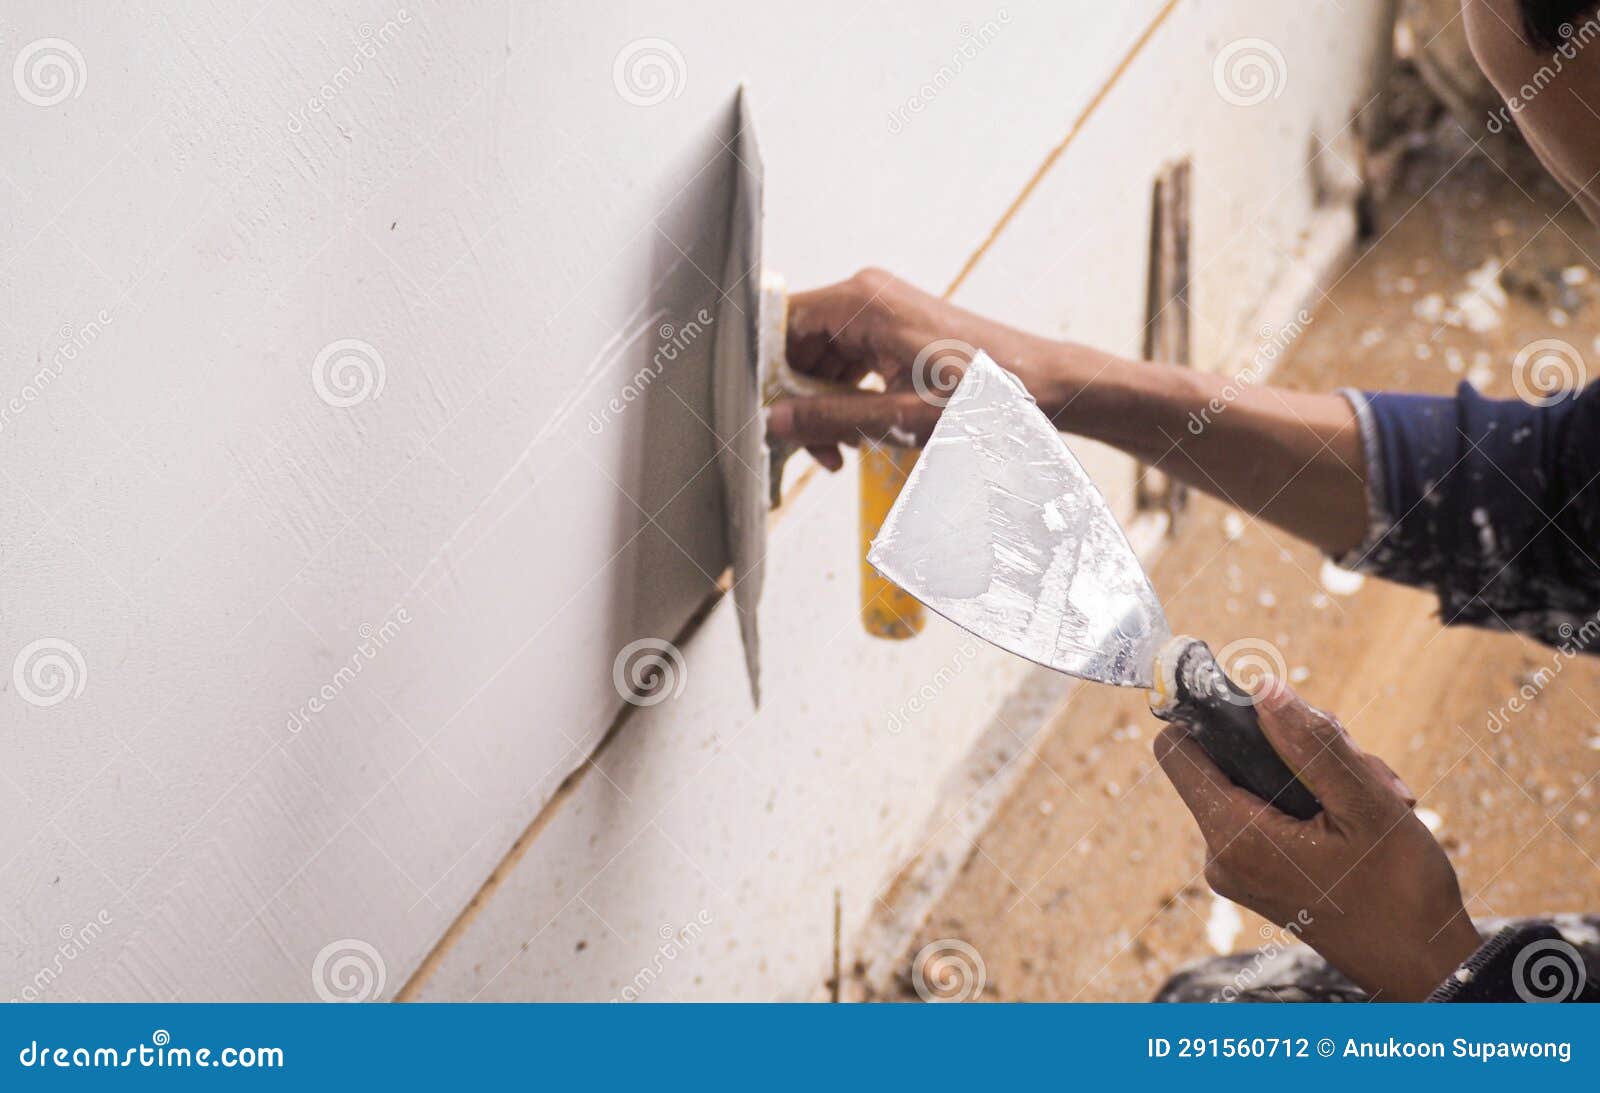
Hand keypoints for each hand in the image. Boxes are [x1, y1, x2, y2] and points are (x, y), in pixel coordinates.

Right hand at [765, 269, 1079, 467]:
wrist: (1045, 386)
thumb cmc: (988, 396)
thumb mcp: (899, 418)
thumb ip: (830, 420)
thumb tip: (774, 422)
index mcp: (863, 302)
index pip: (781, 325)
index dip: (768, 374)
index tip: (770, 415)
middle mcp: (868, 296)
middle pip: (799, 346)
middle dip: (800, 401)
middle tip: (816, 450)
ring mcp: (883, 312)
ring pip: (823, 360)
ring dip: (824, 408)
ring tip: (842, 453)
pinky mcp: (896, 331)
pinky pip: (850, 363)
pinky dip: (848, 399)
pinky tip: (860, 435)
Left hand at [1153, 678, 1481, 1000]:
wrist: (1425, 970)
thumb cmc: (1402, 893)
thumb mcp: (1367, 804)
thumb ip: (1312, 743)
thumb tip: (1262, 689)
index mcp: (1235, 835)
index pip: (1175, 749)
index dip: (1206, 716)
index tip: (1259, 707)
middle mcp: (1222, 855)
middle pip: (1226, 759)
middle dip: (1290, 747)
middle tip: (1356, 760)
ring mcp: (1239, 868)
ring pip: (1257, 783)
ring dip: (1317, 775)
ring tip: (1379, 795)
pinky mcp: (1259, 875)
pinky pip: (1270, 814)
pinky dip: (1315, 803)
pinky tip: (1368, 815)